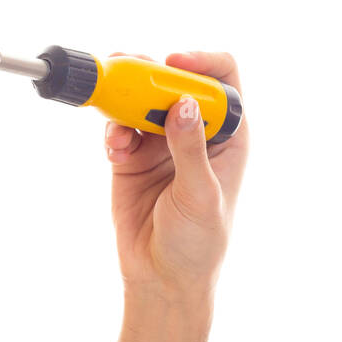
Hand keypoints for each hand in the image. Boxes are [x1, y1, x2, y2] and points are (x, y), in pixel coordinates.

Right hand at [103, 51, 249, 298]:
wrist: (162, 279)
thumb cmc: (198, 243)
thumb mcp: (200, 196)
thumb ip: (190, 150)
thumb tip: (183, 104)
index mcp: (229, 136)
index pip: (223, 81)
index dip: (201, 62)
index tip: (173, 62)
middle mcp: (196, 132)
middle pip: (173, 81)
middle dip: (149, 74)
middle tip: (125, 75)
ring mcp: (163, 142)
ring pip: (140, 99)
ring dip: (124, 99)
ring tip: (116, 122)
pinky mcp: (133, 156)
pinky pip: (118, 126)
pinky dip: (112, 130)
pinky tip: (116, 151)